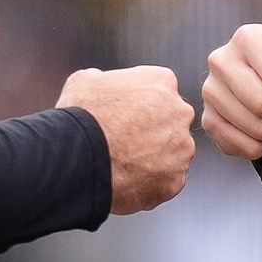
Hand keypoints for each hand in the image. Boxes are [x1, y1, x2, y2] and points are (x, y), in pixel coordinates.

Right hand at [57, 64, 193, 214]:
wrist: (79, 157)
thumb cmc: (81, 115)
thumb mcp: (86, 79)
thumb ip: (106, 79)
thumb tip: (102, 83)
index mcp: (162, 82)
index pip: (159, 90)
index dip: (139, 104)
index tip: (124, 115)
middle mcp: (180, 112)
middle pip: (171, 122)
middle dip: (153, 131)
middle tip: (125, 142)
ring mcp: (182, 149)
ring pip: (172, 154)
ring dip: (154, 158)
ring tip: (124, 165)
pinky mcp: (176, 180)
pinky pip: (166, 181)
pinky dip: (151, 183)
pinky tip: (128, 182)